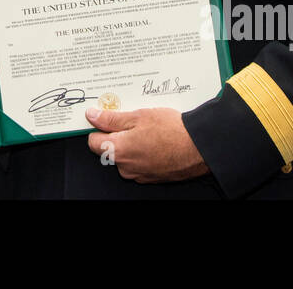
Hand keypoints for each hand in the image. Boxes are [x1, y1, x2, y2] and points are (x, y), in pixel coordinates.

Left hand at [85, 106, 208, 182]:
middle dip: (117, 135)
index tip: (105, 119)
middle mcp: (125, 167)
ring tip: (148, 130)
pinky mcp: (150, 178)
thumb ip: (112, 118)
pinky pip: (139, 164)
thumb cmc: (172, 131)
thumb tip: (93, 116)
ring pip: (125, 157)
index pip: (93, 142)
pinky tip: (156, 142)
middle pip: (109, 150)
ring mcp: (138, 174)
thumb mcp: (139, 116)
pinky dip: (143, 153)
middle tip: (133, 121)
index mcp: (118, 150)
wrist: (199, 148)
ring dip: (131, 145)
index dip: (98, 128)